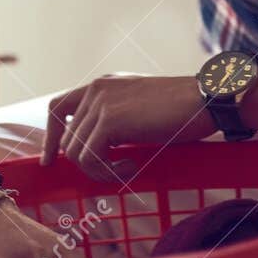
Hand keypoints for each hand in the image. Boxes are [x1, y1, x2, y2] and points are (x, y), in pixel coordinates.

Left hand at [41, 73, 216, 179]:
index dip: (50, 137)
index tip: (50, 160)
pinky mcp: (110, 121)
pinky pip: (90, 159)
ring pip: (76, 152)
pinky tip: (132, 167)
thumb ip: (114, 121)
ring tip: (128, 169)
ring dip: (100, 170)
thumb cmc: (181, 111)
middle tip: (116, 172)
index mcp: (101, 85)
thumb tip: (92, 152)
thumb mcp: (139, 111)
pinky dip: (107, 172)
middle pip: (67, 139)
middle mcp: (96, 89)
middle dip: (86, 164)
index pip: (57, 108)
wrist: (207, 100)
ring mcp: (100, 103)